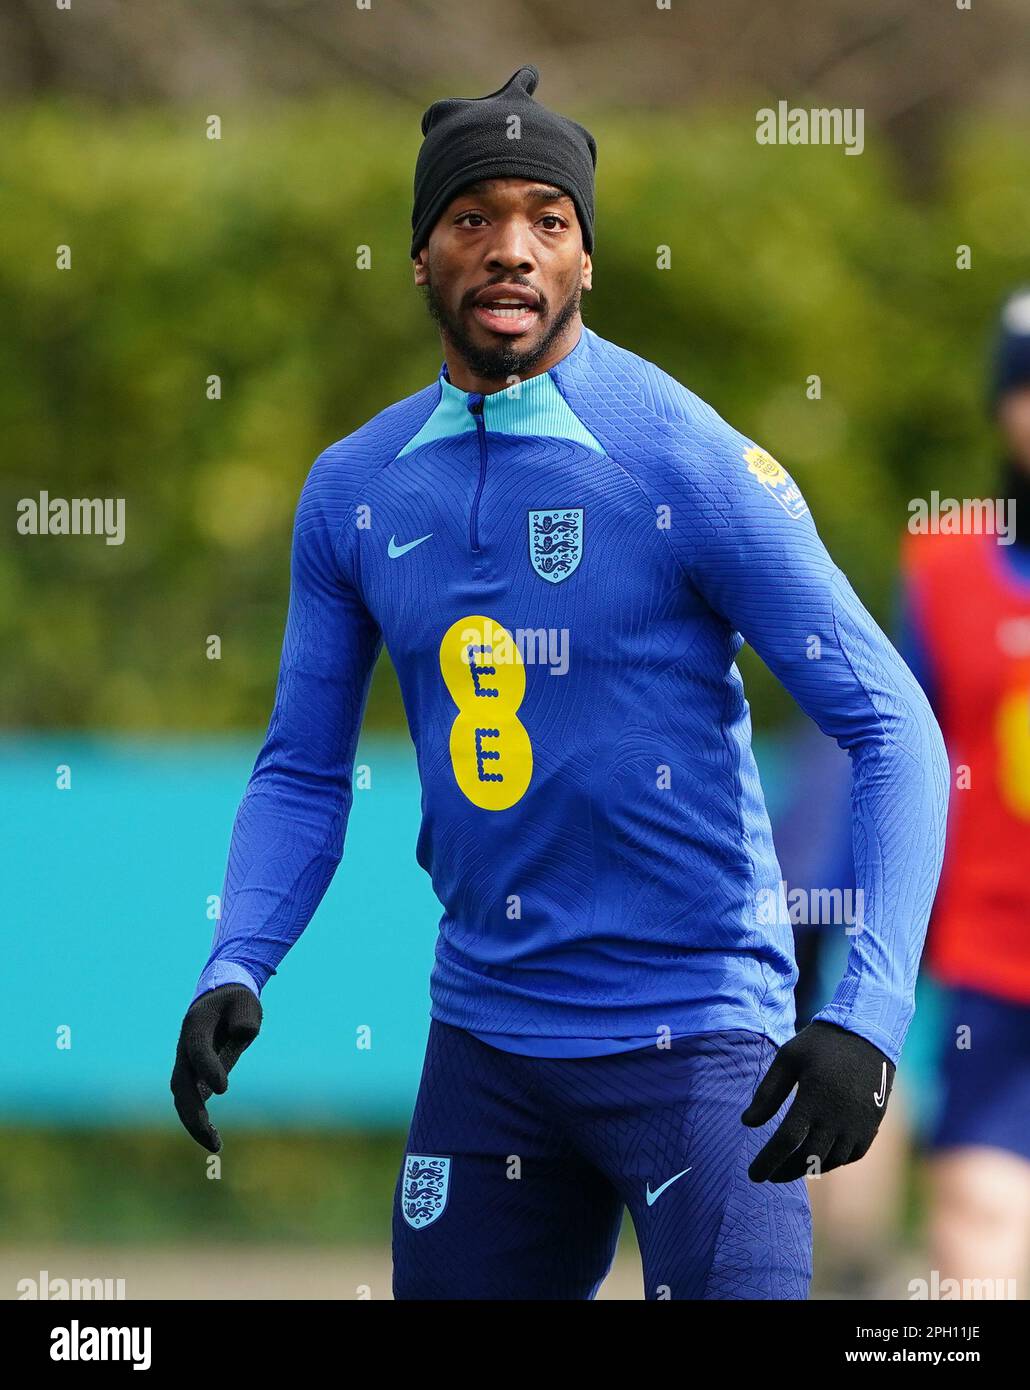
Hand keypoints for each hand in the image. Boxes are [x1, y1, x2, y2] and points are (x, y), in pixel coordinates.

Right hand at [170, 984, 261, 1151]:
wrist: (220, 999)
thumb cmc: (236, 1001)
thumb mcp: (246, 1001)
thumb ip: (244, 1016)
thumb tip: (242, 1033)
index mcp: (197, 1025)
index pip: (197, 1049)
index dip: (207, 1068)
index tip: (224, 1090)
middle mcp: (185, 1048)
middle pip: (181, 1084)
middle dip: (193, 1111)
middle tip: (212, 1136)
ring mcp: (186, 1063)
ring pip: (182, 1097)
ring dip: (193, 1122)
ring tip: (216, 1145)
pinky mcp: (193, 1076)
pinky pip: (190, 1100)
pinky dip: (198, 1119)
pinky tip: (214, 1138)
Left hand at [741, 1021, 893, 1182]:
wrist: (867, 1035)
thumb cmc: (820, 1044)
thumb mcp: (787, 1058)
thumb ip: (767, 1093)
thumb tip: (747, 1123)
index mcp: (813, 1098)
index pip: (786, 1142)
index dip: (768, 1161)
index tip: (753, 1175)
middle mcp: (838, 1117)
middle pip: (807, 1158)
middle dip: (784, 1171)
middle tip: (769, 1174)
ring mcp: (858, 1124)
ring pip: (829, 1160)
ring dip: (807, 1168)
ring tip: (789, 1167)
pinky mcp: (872, 1126)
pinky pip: (851, 1156)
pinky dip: (832, 1161)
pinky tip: (818, 1157)